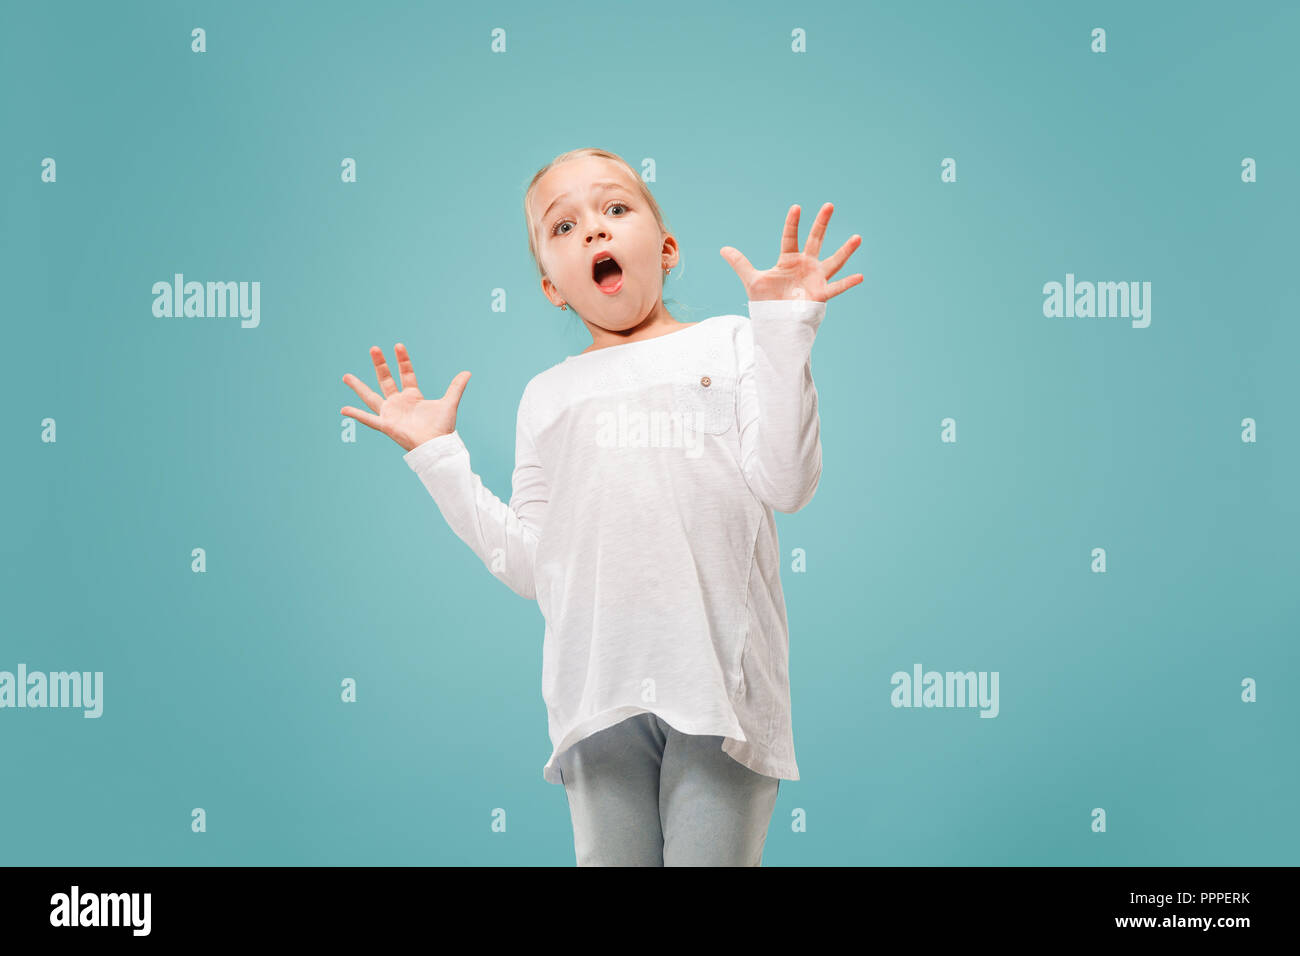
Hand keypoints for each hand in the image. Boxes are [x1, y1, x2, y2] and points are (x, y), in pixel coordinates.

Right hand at [341, 344, 469, 451]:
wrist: (437, 445)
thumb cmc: (442, 428)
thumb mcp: (449, 403)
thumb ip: (456, 387)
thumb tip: (467, 372)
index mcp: (413, 397)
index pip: (406, 374)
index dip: (403, 361)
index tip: (398, 345)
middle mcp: (399, 403)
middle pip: (386, 380)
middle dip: (380, 364)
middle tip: (373, 348)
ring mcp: (390, 413)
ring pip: (371, 397)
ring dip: (358, 387)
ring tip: (346, 376)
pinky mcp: (386, 425)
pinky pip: (368, 419)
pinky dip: (356, 415)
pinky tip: (343, 409)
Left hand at [720, 202, 862, 302]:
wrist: (774, 322)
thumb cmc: (766, 301)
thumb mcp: (752, 280)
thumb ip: (740, 263)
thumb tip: (723, 249)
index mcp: (789, 260)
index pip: (790, 237)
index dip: (792, 223)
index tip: (796, 208)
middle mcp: (805, 265)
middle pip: (815, 240)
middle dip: (821, 223)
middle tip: (829, 205)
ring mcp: (815, 279)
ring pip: (833, 261)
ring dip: (845, 251)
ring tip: (858, 237)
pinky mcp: (820, 295)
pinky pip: (836, 288)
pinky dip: (848, 283)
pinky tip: (860, 276)